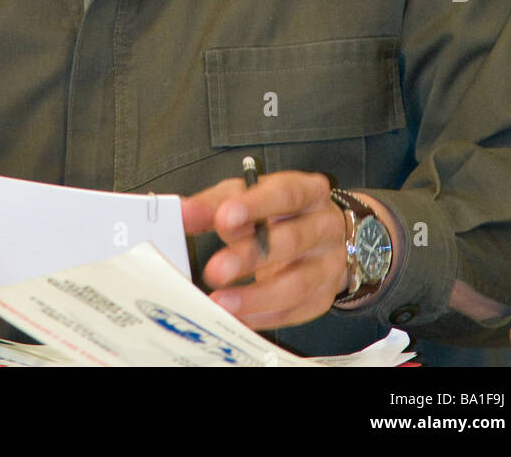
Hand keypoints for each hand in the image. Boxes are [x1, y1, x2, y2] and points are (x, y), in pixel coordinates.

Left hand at [180, 170, 348, 331]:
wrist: (322, 239)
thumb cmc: (277, 213)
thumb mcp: (247, 197)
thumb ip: (216, 204)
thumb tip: (182, 212)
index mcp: (308, 191)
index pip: (285, 194)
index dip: (255, 205)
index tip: (223, 218)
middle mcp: (324, 226)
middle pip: (292, 240)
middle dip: (251, 256)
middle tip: (214, 270)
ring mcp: (328, 264)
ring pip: (297, 284)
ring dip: (256, 297)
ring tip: (220, 303)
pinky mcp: (323, 296)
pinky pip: (295, 311)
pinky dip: (263, 316)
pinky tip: (237, 318)